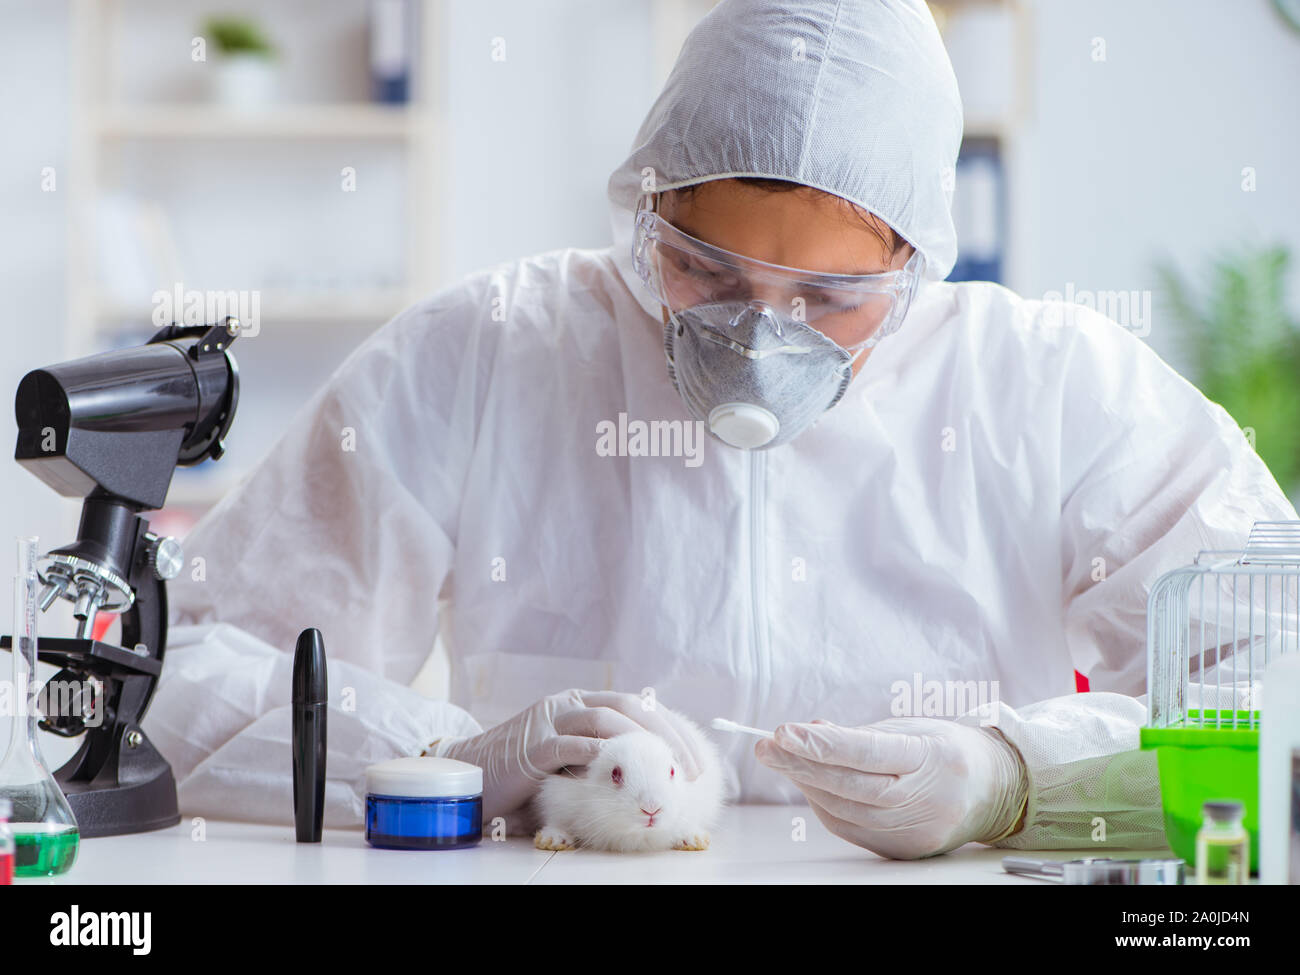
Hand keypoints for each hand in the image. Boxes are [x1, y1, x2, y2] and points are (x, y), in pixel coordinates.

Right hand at [436, 689, 703, 823]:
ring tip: (665, 770)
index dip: (672, 728)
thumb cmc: (526, 772)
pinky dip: (595, 753)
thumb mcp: (572, 760)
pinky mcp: (530, 747)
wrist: (471, 773)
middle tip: (691, 768)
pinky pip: (567, 746)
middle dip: (666, 735)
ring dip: (640, 744)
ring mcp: (548, 722)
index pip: (637, 706)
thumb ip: (603, 756)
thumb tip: (656, 774)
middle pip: (627, 706)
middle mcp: (568, 705)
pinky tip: (618, 766)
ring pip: (602, 719)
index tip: (698, 758)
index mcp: (581, 704)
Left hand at [754, 716, 1026, 858]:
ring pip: (845, 811)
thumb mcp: (912, 728)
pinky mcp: (905, 850)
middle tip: (767, 747)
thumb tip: (807, 734)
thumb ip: (860, 734)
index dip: (822, 744)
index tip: (783, 733)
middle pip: (851, 786)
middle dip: (802, 765)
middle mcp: (927, 799)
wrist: (995, 790)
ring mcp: (917, 830)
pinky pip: (851, 828)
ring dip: (808, 784)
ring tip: (785, 759)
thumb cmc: (946, 749)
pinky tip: (812, 785)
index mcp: (932, 757)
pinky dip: (826, 805)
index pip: (867, 752)